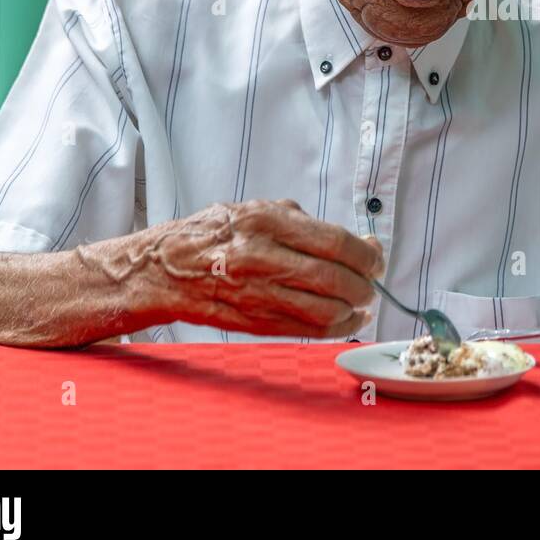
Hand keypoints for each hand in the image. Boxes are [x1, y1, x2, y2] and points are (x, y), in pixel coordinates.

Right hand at [144, 199, 383, 338]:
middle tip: (372, 284)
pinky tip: (345, 321)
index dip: (366, 254)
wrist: (164, 268)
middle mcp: (261, 258)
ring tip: (362, 306)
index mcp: (266, 222)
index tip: (376, 257)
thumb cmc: (214, 235)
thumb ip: (303, 222)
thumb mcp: (257, 209)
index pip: (334, 242)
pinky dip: (333, 329)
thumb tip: (355, 241)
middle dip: (364, 285)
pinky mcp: (252, 322)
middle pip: (334, 279)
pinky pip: (304, 330)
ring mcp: (256, 293)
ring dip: (353, 311)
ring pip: (324, 310)